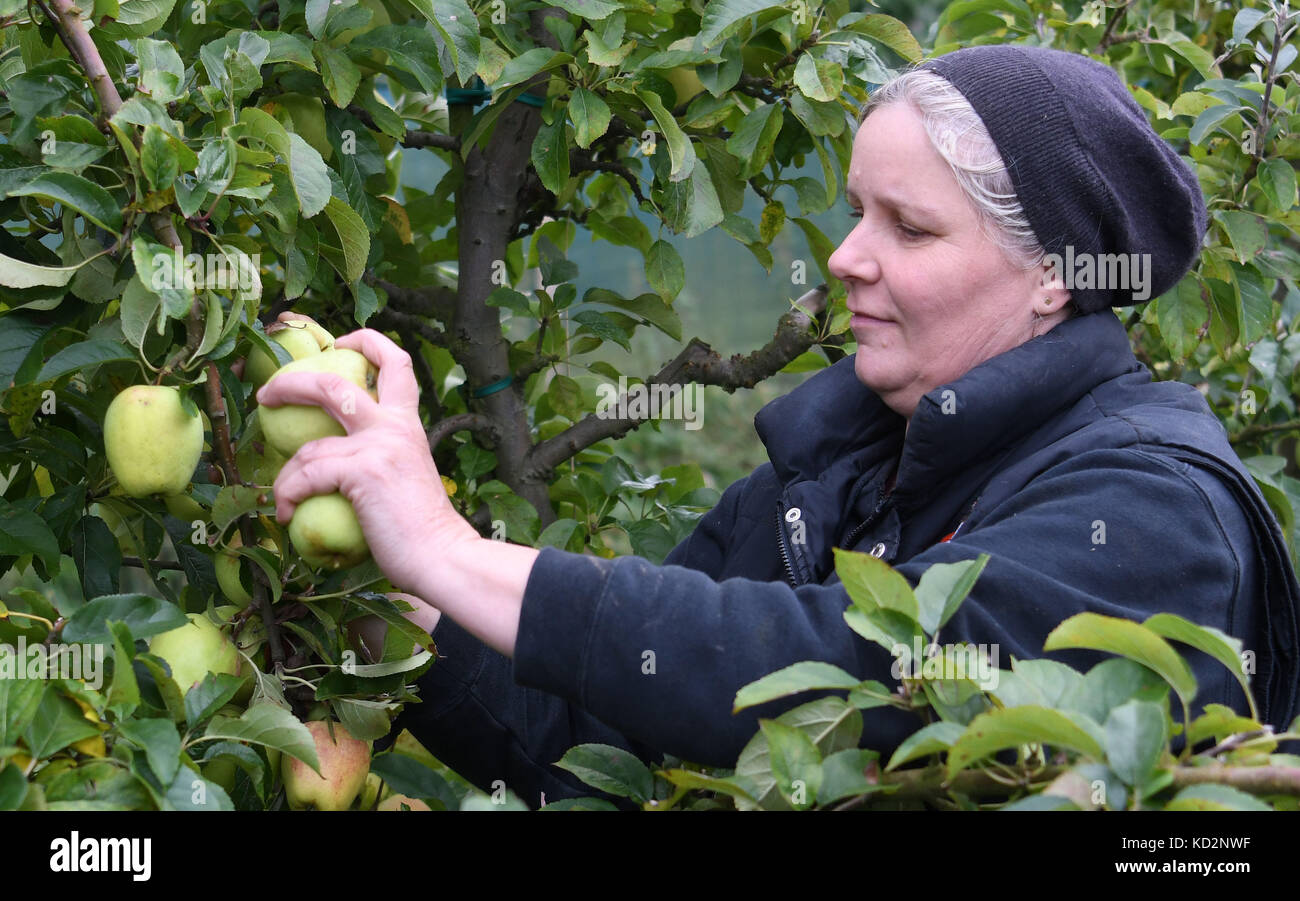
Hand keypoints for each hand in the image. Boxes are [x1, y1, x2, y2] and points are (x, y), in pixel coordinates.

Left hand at [256, 328, 480, 592]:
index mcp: (407, 424)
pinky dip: (288, 497)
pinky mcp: (361, 472)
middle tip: (268, 396)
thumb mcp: (406, 476)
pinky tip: (287, 514)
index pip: (395, 363)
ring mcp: (378, 446)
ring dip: (285, 475)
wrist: (440, 555)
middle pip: (335, 383)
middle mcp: (393, 426)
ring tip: (282, 498)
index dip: (366, 341)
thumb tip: (343, 463)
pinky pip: (306, 477)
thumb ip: (382, 458)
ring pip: (308, 445)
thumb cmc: (422, 529)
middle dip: (291, 383)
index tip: (340, 343)